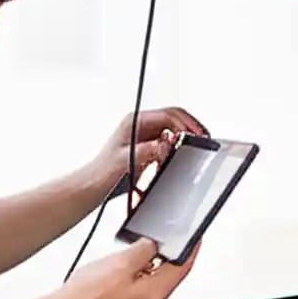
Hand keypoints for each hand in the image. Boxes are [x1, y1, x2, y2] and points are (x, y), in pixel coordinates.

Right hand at [59, 238, 199, 298]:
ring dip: (147, 259)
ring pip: (153, 277)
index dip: (191, 247)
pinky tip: (121, 263)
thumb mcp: (119, 263)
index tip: (194, 234)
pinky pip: (141, 284)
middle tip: (160, 233)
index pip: (184, 266)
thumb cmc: (86, 296)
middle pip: (170, 272)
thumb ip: (143, 250)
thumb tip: (153, 243)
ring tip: (133, 246)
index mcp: (156, 294)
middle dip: (166, 251)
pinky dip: (136, 270)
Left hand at [92, 107, 208, 192]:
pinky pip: (167, 142)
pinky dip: (175, 148)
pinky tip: (178, 156)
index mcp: (134, 121)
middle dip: (190, 126)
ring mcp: (144, 134)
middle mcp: (140, 124)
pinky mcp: (146, 146)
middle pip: (173, 117)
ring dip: (184, 136)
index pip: (168, 114)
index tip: (196, 134)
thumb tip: (165, 142)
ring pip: (172, 128)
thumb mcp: (125, 160)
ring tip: (195, 146)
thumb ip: (146, 150)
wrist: (94, 184)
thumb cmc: (103, 171)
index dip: (185, 123)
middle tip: (203, 138)